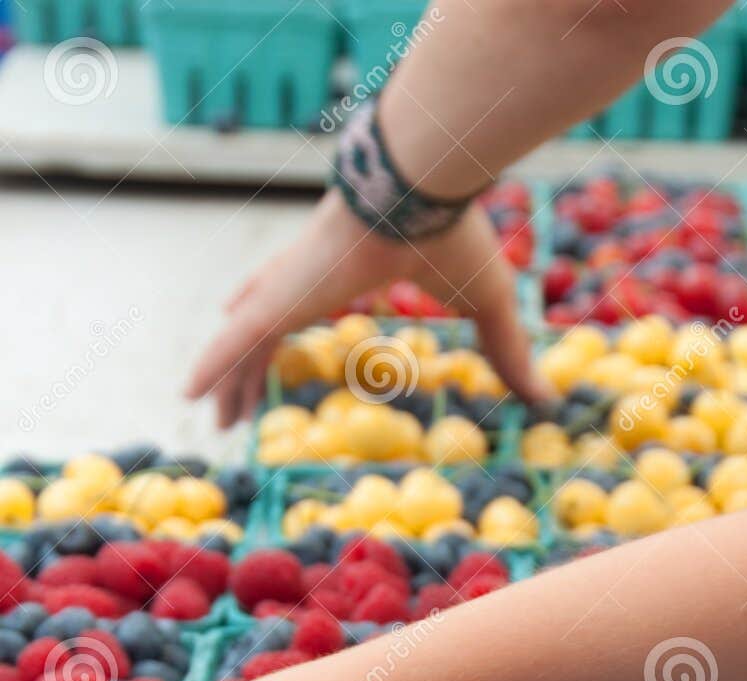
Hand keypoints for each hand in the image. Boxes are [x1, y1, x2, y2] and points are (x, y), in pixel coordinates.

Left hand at [186, 190, 545, 426]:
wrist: (418, 187)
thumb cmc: (453, 234)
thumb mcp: (485, 305)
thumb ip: (506, 353)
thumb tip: (545, 398)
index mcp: (351, 268)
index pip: (308, 296)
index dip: (287, 313)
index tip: (267, 326)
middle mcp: (308, 276)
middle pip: (267, 323)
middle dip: (250, 360)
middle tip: (237, 395)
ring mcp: (288, 286)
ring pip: (245, 340)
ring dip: (229, 379)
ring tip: (214, 415)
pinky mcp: (276, 298)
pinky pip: (233, 342)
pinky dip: (212, 365)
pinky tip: (190, 393)